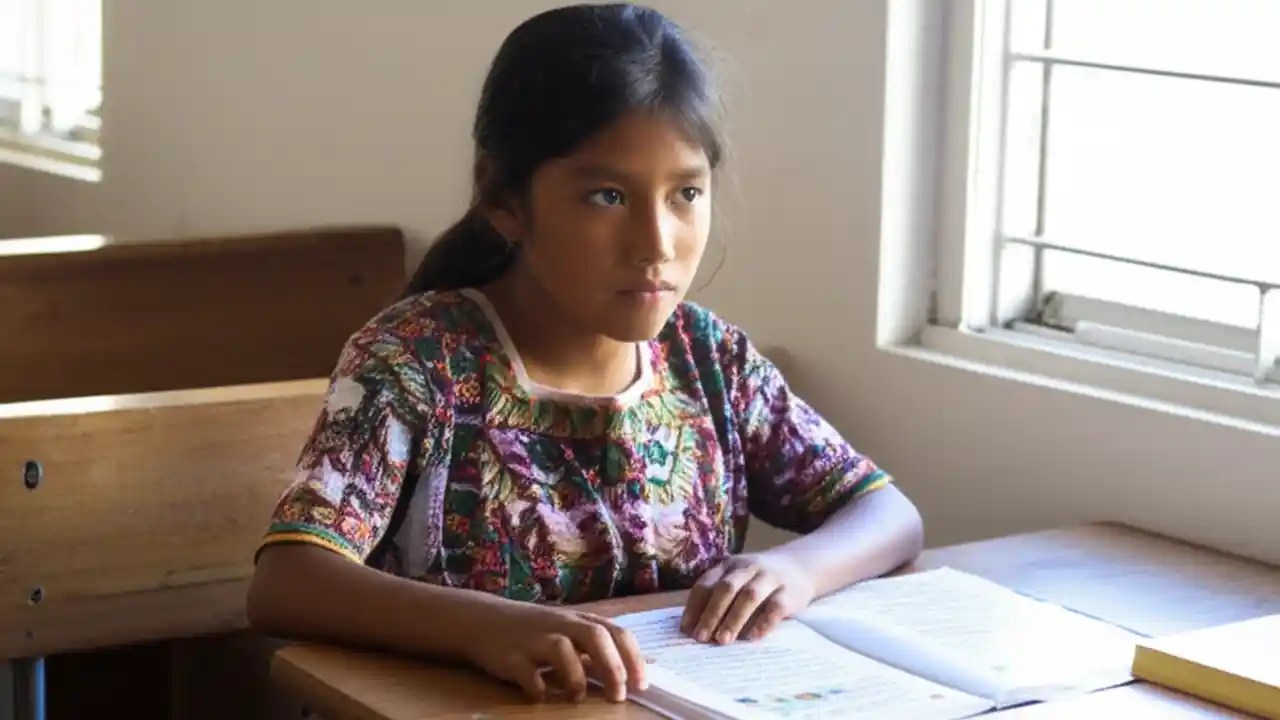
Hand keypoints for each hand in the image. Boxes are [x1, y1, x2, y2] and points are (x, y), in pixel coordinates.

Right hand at [465, 601, 646, 703]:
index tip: (642, 684)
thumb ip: (594, 648)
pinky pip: (526, 672)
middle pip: (595, 636)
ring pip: (562, 649)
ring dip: (575, 676)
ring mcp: (536, 640)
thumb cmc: (535, 630)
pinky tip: (541, 697)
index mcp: (580, 621)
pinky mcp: (511, 656)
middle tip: (618, 695)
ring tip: (578, 696)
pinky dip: (537, 688)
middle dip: (612, 666)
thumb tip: (628, 673)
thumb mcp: (568, 632)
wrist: (484, 620)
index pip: (617, 632)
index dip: (633, 658)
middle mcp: (561, 626)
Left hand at [681, 552, 815, 644]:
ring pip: (749, 596)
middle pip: (725, 589)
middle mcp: (747, 568)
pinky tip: (754, 637)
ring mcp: (769, 578)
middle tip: (701, 637)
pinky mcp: (789, 592)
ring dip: (733, 619)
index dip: (694, 607)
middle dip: (711, 614)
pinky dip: (763, 622)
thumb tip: (695, 629)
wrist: (802, 566)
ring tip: (722, 641)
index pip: (706, 584)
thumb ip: (719, 597)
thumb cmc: (759, 580)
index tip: (686, 629)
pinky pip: (775, 606)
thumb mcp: (738, 579)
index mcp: (728, 566)